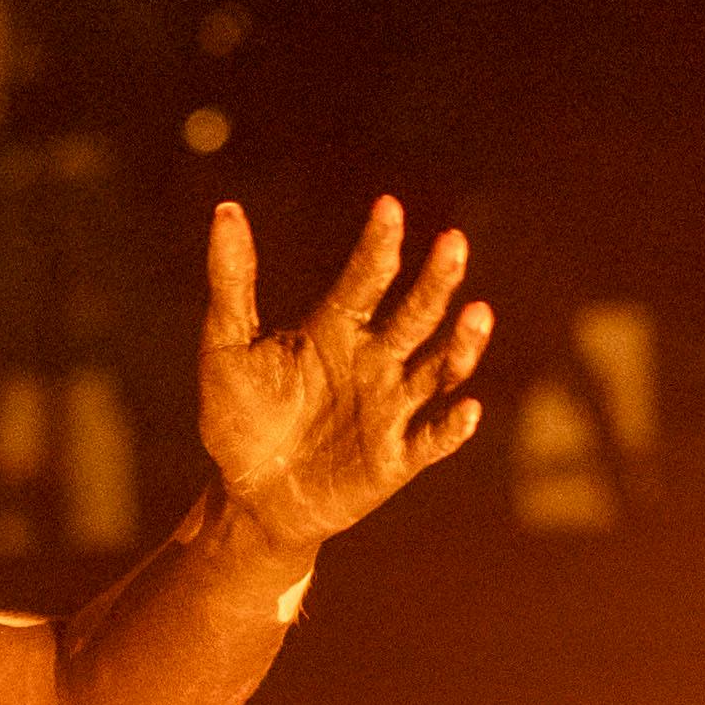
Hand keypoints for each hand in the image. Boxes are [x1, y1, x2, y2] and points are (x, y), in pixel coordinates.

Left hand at [197, 196, 488, 546]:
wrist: (248, 496)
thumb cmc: (239, 418)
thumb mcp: (225, 347)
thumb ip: (231, 281)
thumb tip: (226, 209)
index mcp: (337, 327)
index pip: (366, 279)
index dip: (378, 245)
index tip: (388, 208)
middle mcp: (374, 360)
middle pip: (417, 314)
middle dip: (437, 280)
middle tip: (453, 242)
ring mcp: (391, 408)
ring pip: (438, 369)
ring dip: (461, 344)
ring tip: (479, 313)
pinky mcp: (397, 458)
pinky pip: (431, 438)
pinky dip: (451, 427)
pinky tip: (466, 408)